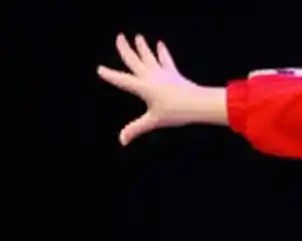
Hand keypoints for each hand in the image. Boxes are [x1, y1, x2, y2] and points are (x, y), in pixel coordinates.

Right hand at [97, 34, 226, 144]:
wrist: (198, 103)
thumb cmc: (177, 112)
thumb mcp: (153, 121)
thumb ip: (136, 129)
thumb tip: (122, 141)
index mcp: (143, 87)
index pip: (122, 80)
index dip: (110, 75)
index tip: (100, 69)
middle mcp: (150, 77)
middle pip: (134, 60)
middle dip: (125, 48)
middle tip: (119, 37)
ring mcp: (163, 73)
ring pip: (149, 56)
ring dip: (143, 46)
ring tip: (138, 36)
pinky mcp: (174, 74)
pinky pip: (166, 60)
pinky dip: (162, 52)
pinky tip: (160, 44)